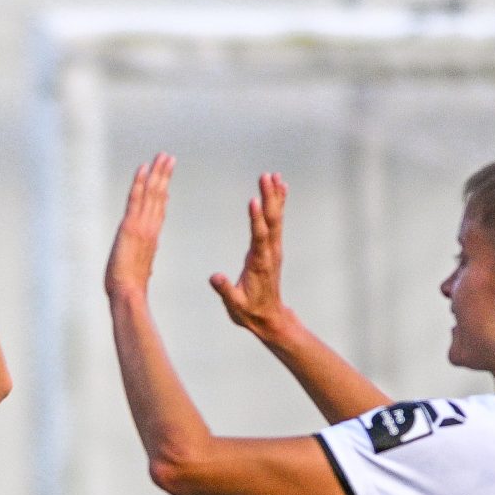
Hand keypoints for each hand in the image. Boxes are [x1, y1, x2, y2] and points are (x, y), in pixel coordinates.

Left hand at [105, 154, 174, 302]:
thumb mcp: (139, 274)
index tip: (165, 183)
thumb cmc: (130, 291)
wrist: (128, 293)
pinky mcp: (131, 225)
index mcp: (151, 240)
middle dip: (164, 176)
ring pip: (152, 193)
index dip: (162, 196)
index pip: (158, 213)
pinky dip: (140, 181)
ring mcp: (142, 226)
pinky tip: (144, 167)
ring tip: (163, 156)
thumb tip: (147, 269)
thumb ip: (143, 267)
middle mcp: (150, 229)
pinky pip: (136, 198)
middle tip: (170, 159)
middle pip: (159, 197)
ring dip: (157, 172)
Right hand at [210, 172, 296, 344]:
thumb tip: (214, 277)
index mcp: (260, 263)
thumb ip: (225, 290)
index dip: (257, 219)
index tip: (254, 199)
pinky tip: (279, 190)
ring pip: (276, 218)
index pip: (259, 237)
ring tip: (274, 176)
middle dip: (269, 197)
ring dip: (275, 196)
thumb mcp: (234, 305)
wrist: (269, 318)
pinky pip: (277, 222)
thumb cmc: (250, 312)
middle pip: (271, 221)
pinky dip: (278, 205)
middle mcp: (270, 252)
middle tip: (266, 176)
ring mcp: (273, 249)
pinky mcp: (273, 248)